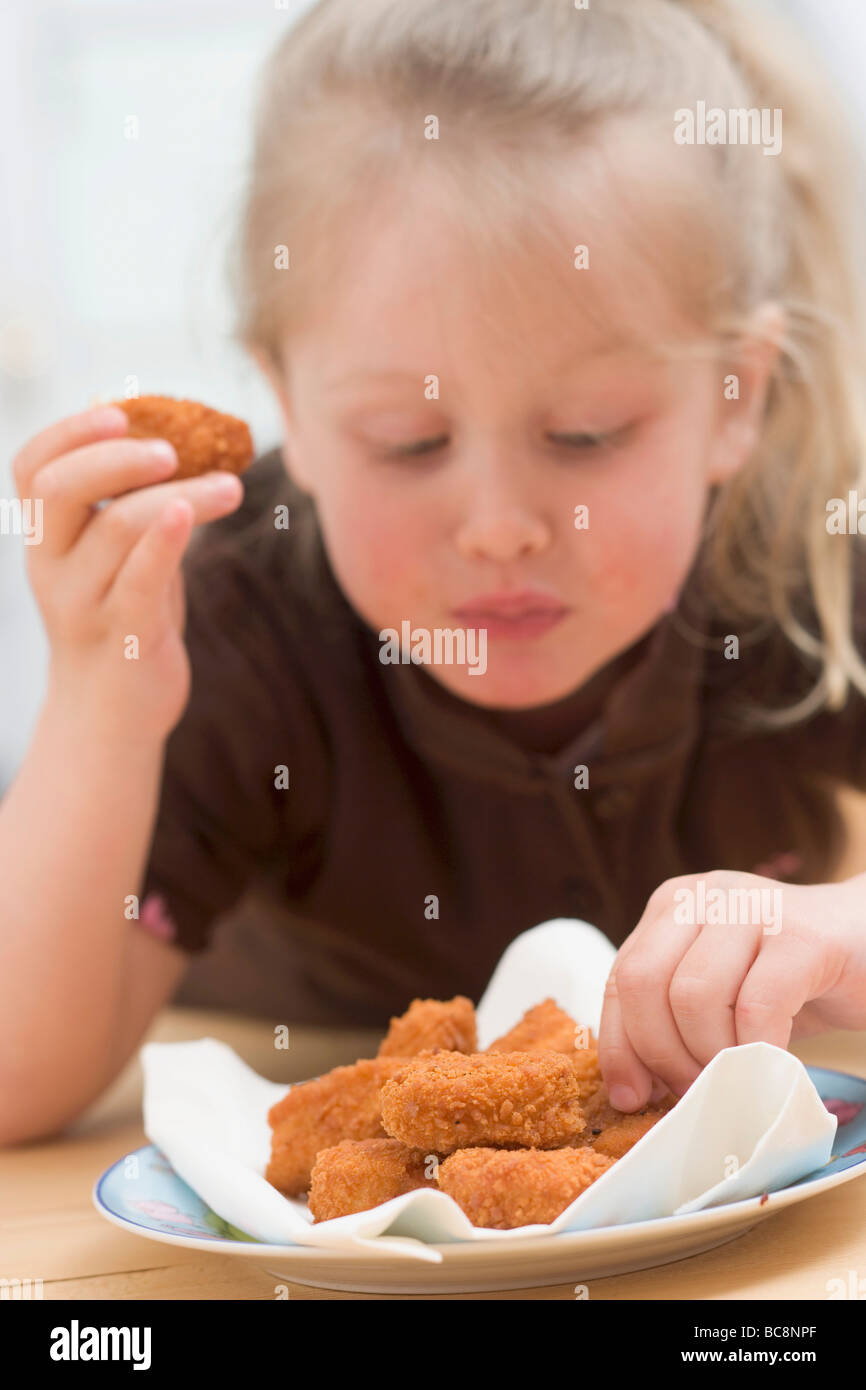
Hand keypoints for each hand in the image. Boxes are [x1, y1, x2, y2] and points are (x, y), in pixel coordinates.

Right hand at [13, 404, 243, 739]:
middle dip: (117, 457)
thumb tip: (183, 438)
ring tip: (231, 486)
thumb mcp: (116, 559)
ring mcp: (82, 604)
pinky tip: (193, 509)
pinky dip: (166, 540)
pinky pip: (138, 580)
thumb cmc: (122, 622)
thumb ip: (130, 507)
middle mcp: (52, 567)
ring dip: (180, 495)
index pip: (31, 467)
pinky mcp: (122, 637)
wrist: (110, 719)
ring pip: (116, 528)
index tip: (120, 412)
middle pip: (61, 489)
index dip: (69, 431)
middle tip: (173, 448)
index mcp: (45, 539)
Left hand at [598, 869, 865, 1111]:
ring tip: (736, 1077)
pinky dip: (756, 1050)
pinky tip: (772, 1064)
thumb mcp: (718, 993)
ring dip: (709, 1056)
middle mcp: (702, 896)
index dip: (620, 1046)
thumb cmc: (790, 979)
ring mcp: (752, 907)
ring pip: (692, 996)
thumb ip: (669, 1020)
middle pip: (644, 983)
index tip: (631, 1098)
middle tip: (696, 1090)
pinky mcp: (803, 937)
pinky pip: (756, 1007)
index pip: (620, 979)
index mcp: (672, 906)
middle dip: (662, 1054)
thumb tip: (629, 1090)